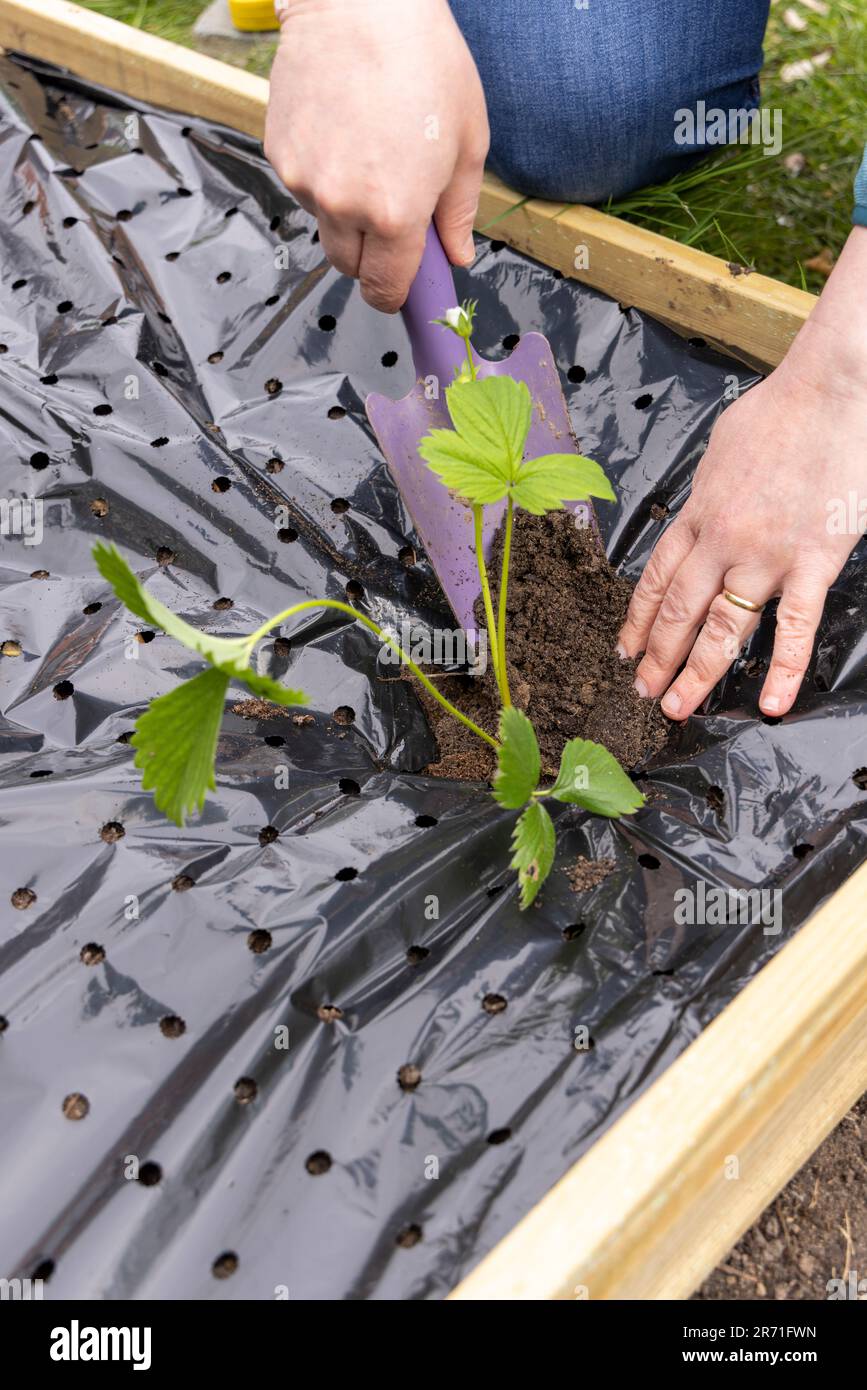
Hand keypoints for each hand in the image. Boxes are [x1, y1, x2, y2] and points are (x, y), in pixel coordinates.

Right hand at [265, 0, 488, 310]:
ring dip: (345, 212)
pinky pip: (304, 188)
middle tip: (393, 210)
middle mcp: (343, 207)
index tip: (403, 287)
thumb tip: (456, 256)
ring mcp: (305, 181)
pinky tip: (343, 131)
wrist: (361, 1)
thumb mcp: (467, 142)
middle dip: (372, 254)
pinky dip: (322, 175)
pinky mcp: (279, 154)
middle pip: (350, 266)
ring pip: (326, 226)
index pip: (386, 289)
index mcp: (395, 214)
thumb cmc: (425, 61)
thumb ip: (459, 211)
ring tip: (368, 152)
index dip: (396, 294)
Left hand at [618, 228, 866, 719]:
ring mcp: (766, 554)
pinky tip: (770, 704)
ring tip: (678, 708)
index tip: (626, 650)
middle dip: (657, 657)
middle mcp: (722, 539)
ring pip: (722, 626)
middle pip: (679, 611)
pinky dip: (781, 669)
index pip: (656, 578)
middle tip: (641, 693)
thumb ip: (707, 492)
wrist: (832, 390)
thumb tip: (699, 512)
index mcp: (699, 511)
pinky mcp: (814, 560)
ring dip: (697, 672)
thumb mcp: (720, 449)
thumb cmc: (780, 410)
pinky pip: (794, 626)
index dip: (639, 620)